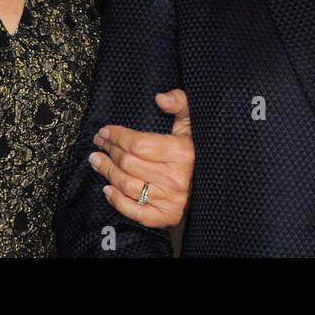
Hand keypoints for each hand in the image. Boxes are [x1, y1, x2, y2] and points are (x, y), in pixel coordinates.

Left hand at [88, 89, 193, 227]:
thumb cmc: (199, 149)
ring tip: (97, 161)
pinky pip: (135, 211)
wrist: (217, 181)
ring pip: (128, 185)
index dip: (117, 136)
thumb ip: (180, 103)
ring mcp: (171, 200)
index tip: (105, 131)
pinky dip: (117, 201)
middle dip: (109, 152)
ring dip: (107, 172)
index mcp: (182, 153)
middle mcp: (176, 178)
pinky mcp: (167, 216)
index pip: (139, 144)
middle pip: (129, 164)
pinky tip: (107, 189)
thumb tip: (160, 98)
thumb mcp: (193, 122)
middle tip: (98, 144)